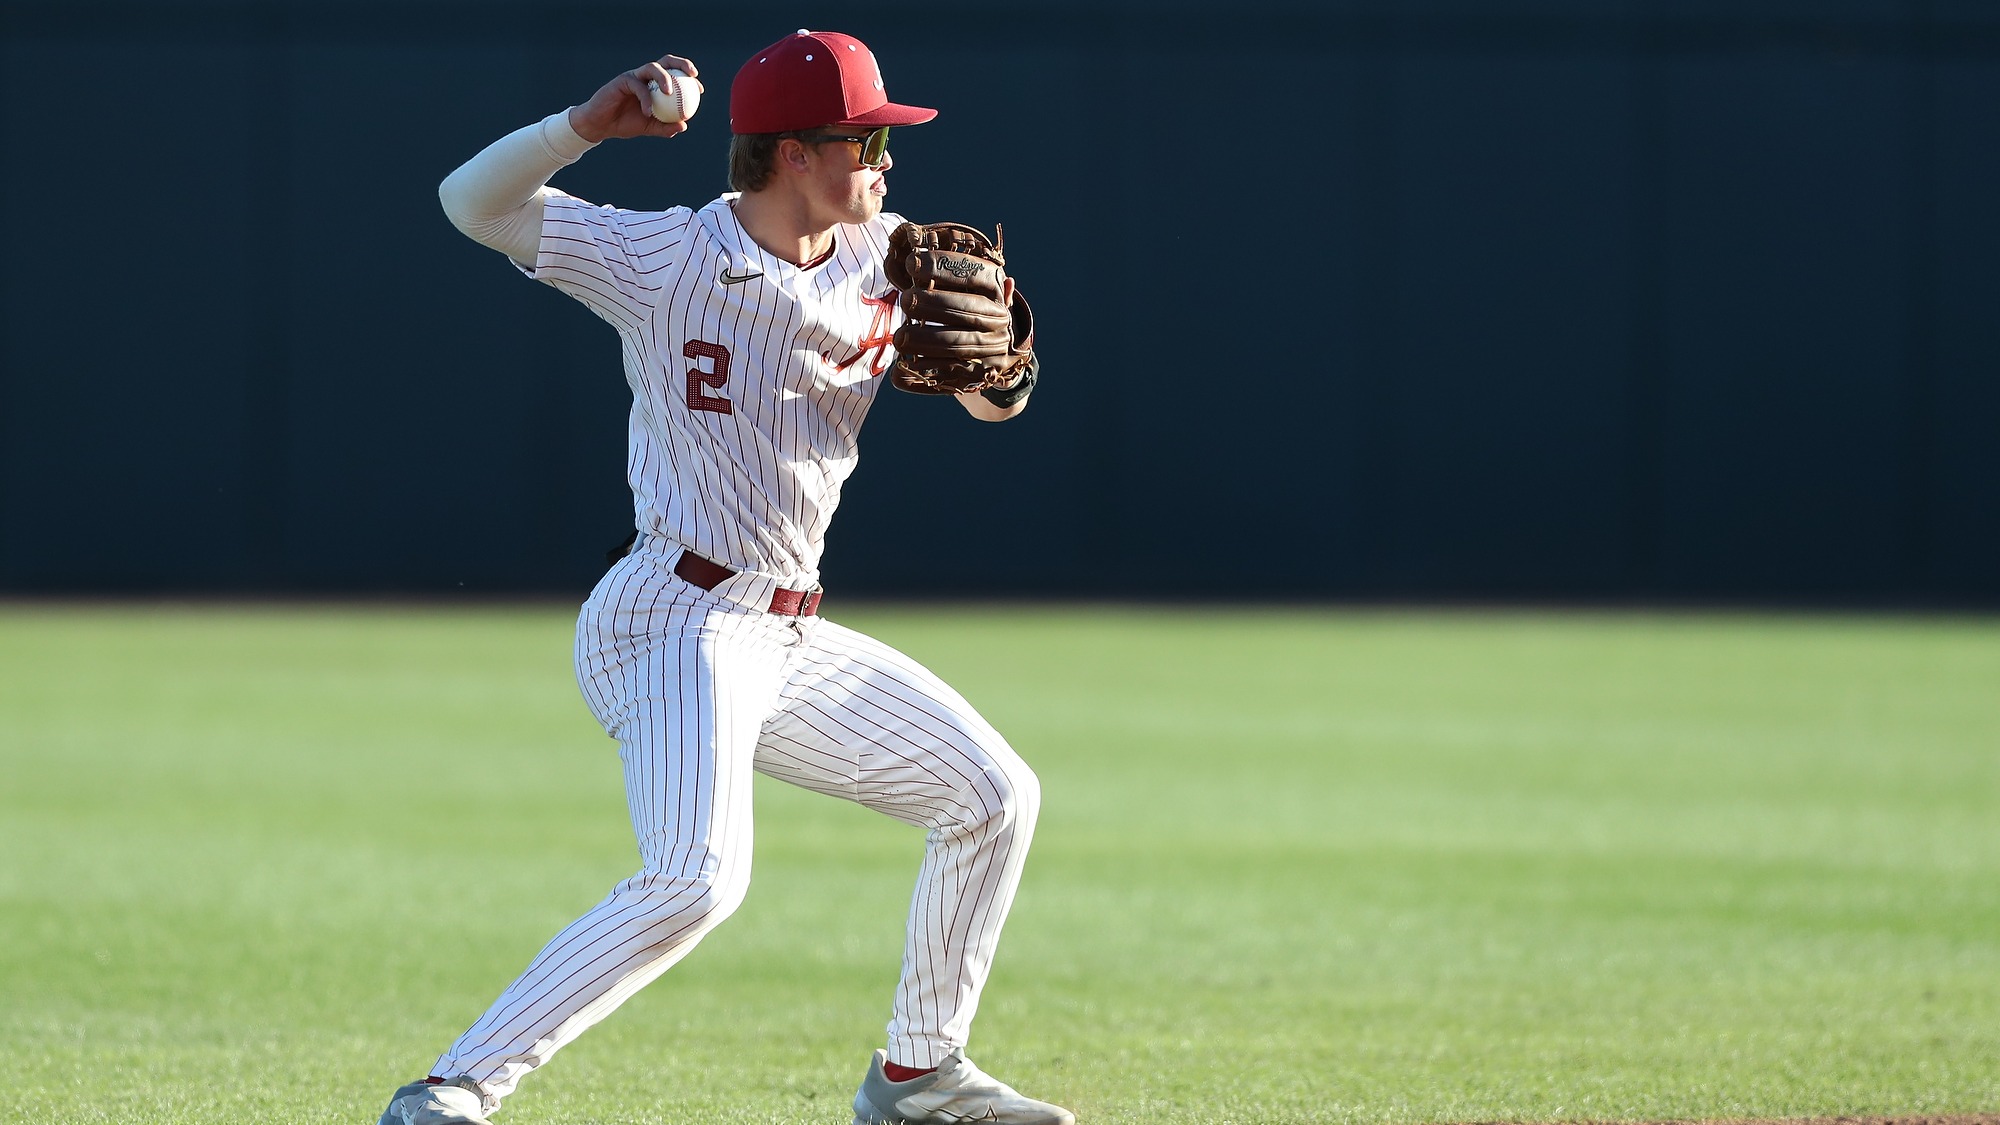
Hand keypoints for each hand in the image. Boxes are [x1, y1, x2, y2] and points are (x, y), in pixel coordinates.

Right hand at [567, 54, 699, 142]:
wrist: (602, 125)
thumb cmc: (626, 123)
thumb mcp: (649, 128)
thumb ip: (665, 127)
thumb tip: (684, 125)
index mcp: (655, 84)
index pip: (675, 74)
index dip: (689, 77)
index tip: (700, 89)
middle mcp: (646, 76)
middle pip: (666, 62)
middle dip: (682, 64)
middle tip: (693, 76)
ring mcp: (634, 76)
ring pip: (652, 68)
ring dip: (664, 77)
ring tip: (670, 92)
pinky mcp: (622, 80)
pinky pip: (637, 86)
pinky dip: (645, 99)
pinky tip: (648, 112)